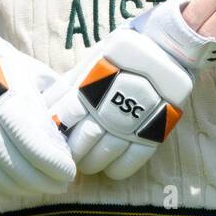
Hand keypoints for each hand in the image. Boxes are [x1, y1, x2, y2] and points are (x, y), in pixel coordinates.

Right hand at [0, 23, 76, 204]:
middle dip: (40, 179)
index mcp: (8, 94)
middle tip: (60, 184)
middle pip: (12, 160)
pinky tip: (7, 194)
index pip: (31, 140)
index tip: (69, 171)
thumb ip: (53, 100)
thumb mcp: (33, 73)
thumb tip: (75, 128)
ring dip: (18, 187)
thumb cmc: (3, 64)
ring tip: (38, 189)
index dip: (52, 162)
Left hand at [44, 10, 194, 180]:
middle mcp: (107, 109)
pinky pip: (132, 160)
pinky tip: (111, 169)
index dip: (57, 130)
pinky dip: (118, 169)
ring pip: (103, 155)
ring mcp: (130, 122)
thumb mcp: (94, 59)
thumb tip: (48, 104)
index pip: (63, 118)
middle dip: (73, 151)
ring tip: (88, 163)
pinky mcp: (152, 132)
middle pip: (81, 141)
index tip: (56, 135)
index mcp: (88, 88)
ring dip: (92, 162)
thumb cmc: (125, 51)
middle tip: (71, 154)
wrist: (168, 46)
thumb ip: (73, 82)